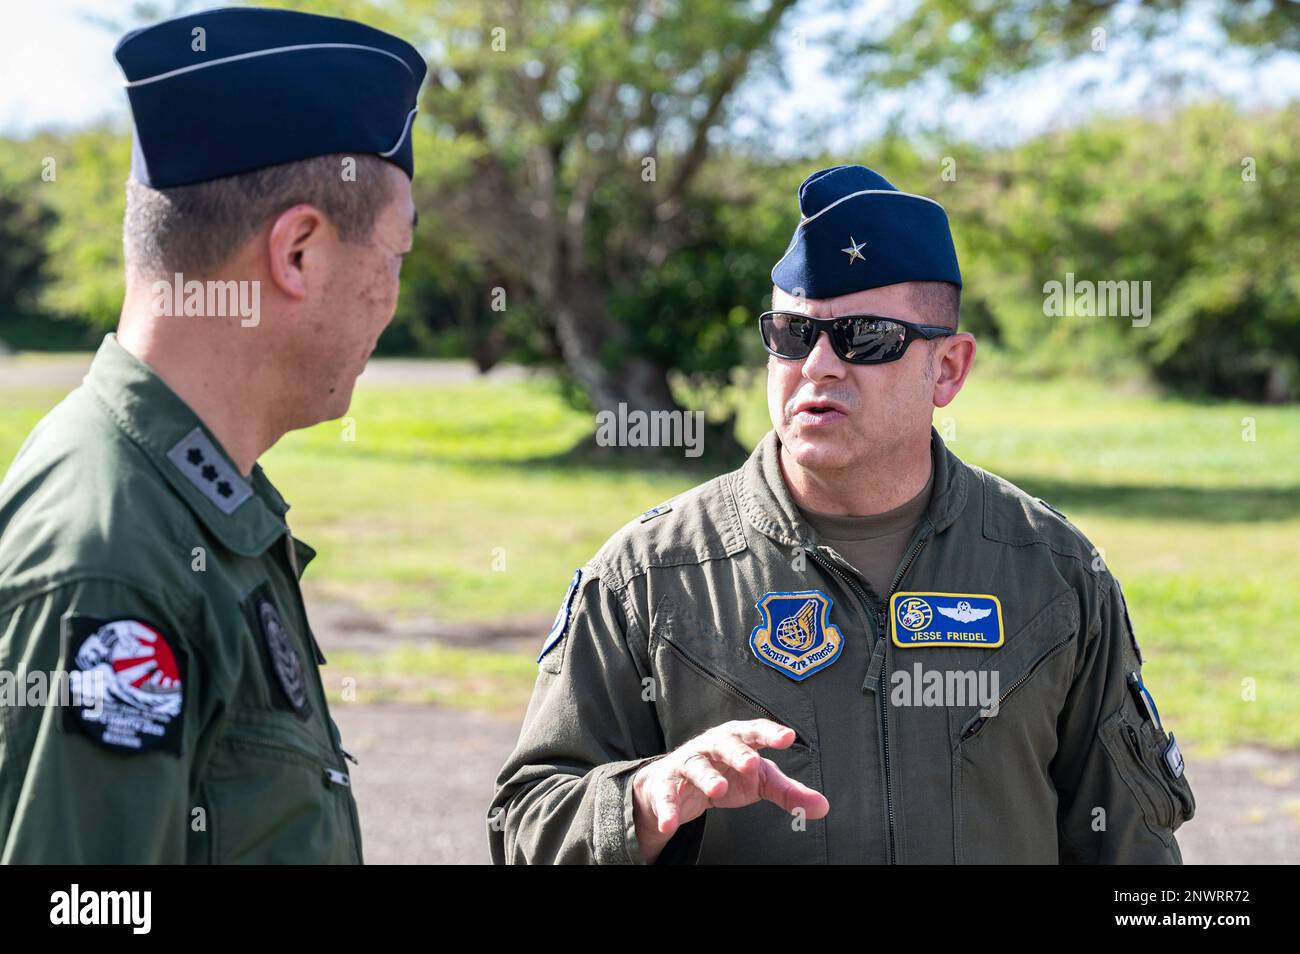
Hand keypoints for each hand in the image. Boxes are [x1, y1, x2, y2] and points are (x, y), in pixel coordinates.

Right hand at [630, 718, 828, 862]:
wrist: (675, 784)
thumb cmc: (725, 773)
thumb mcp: (758, 781)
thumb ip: (789, 792)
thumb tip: (823, 807)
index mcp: (737, 739)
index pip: (755, 731)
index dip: (770, 733)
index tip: (787, 738)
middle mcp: (711, 745)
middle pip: (724, 742)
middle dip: (737, 751)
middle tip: (752, 763)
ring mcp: (687, 763)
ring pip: (696, 765)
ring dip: (707, 776)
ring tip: (718, 790)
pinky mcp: (666, 785)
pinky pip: (667, 796)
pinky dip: (668, 810)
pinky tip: (671, 824)